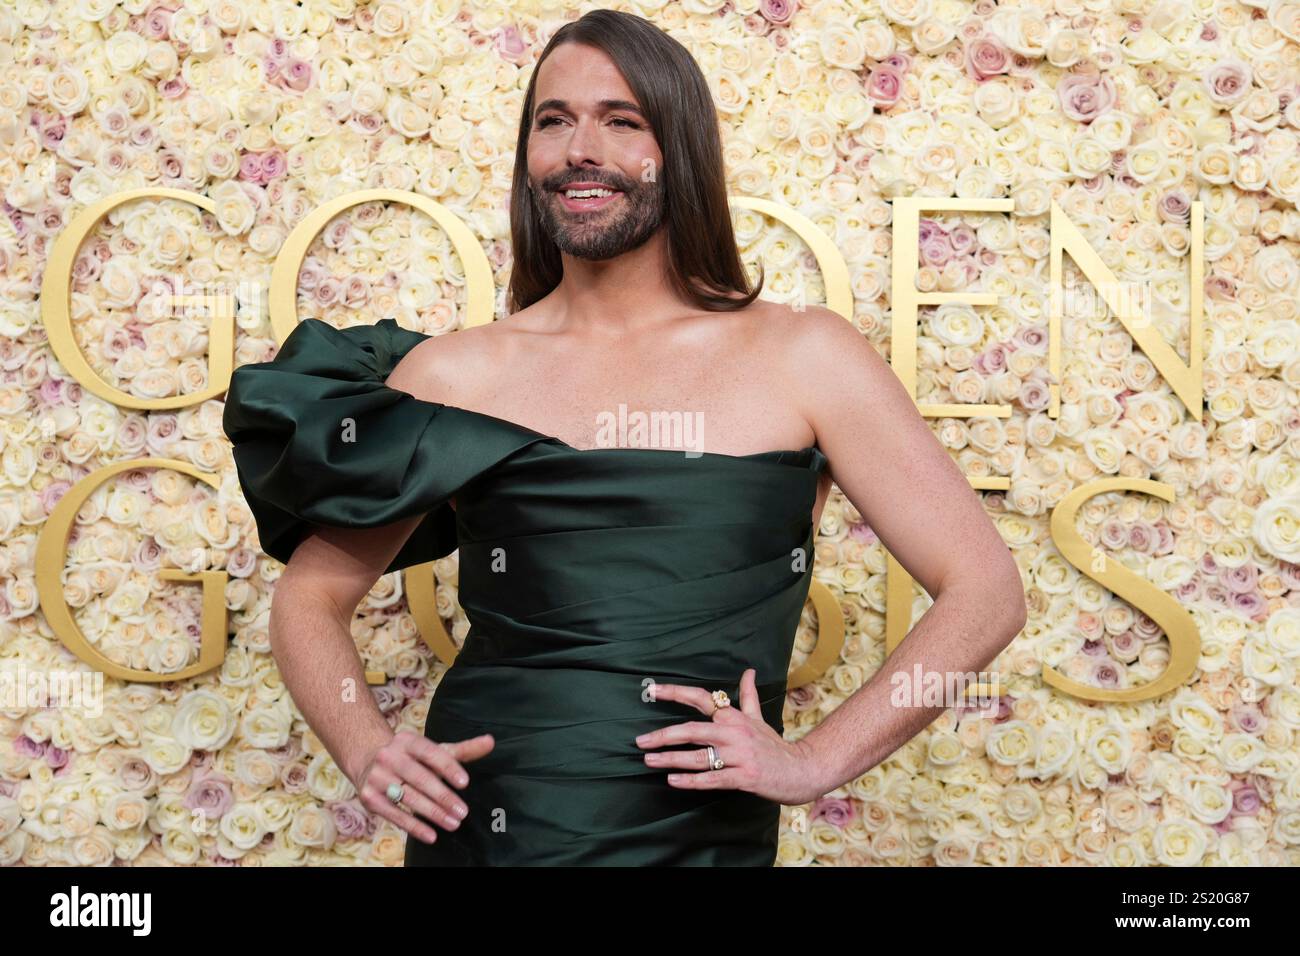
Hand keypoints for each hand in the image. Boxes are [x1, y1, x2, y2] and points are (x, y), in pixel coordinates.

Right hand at [354, 729, 494, 844]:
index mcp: (408, 740)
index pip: (431, 753)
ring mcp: (377, 777)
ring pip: (408, 798)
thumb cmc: (412, 757)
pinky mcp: (370, 797)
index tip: (465, 783)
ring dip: (433, 813)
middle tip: (463, 812)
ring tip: (454, 824)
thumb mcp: (434, 750)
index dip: (448, 768)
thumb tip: (490, 742)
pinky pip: (394, 814)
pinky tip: (431, 835)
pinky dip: (414, 826)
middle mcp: (389, 756)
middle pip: (420, 778)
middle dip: (443, 797)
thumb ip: (463, 750)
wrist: (368, 760)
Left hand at [634, 668, 829, 805]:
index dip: (674, 693)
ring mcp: (739, 755)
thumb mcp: (760, 718)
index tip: (651, 691)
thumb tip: (748, 671)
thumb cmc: (774, 745)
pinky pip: (712, 778)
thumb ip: (747, 696)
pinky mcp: (744, 777)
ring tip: (649, 761)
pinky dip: (691, 780)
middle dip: (663, 735)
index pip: (700, 698)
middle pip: (692, 729)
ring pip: (699, 756)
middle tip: (640, 741)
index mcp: (734, 716)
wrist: (802, 769)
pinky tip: (673, 781)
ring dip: (671, 759)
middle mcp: (735, 732)